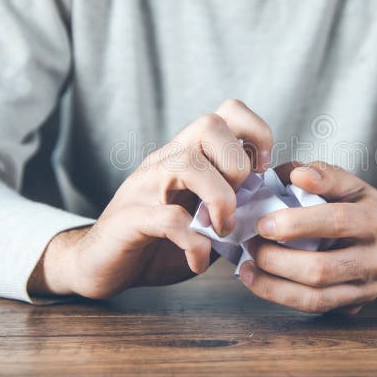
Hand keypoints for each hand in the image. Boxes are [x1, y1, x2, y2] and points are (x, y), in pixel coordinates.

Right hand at [28, 99, 272, 298]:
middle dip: (236, 164)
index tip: (260, 174)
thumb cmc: (159, 242)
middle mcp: (166, 161)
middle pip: (209, 124)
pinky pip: (168, 218)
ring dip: (218, 199)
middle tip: (236, 200)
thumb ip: (235, 205)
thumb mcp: (206, 218)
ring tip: (221, 231)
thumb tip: (277, 200)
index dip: (256, 134)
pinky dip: (193, 242)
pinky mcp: (130, 219)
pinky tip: (198, 260)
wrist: (100, 265)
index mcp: (188, 155)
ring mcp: (145, 186)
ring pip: (187, 163)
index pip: (228, 112)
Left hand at [239, 161, 376, 314]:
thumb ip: (321, 174)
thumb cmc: (359, 206)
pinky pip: (314, 307)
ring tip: (247, 267)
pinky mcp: (354, 305)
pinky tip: (259, 282)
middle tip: (251, 244)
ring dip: (273, 284)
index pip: (336, 222)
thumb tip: (294, 176)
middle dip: (277, 259)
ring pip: (316, 297)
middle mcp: (375, 258)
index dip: (296, 224)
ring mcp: (366, 287)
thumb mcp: (348, 182)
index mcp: (375, 220)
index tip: (262, 223)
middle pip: (322, 268)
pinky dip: (281, 296)